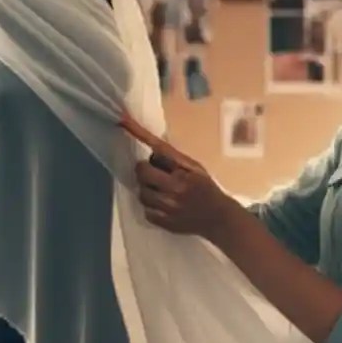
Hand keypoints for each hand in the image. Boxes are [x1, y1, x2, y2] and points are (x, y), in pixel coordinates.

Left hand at [120, 113, 237, 239]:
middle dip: (144, 170)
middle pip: (142, 172)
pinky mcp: (163, 222)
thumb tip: (153, 146)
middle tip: (154, 173)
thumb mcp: (195, 168)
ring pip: (141, 192)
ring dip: (147, 188)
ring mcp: (167, 208)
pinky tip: (163, 204)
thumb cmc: (206, 189)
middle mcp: (173, 190)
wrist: (218, 218)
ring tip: (161, 190)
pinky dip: (151, 205)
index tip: (123, 120)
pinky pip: (145, 209)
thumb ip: (174, 159)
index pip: (158, 150)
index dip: (138, 134)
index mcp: (183, 173)